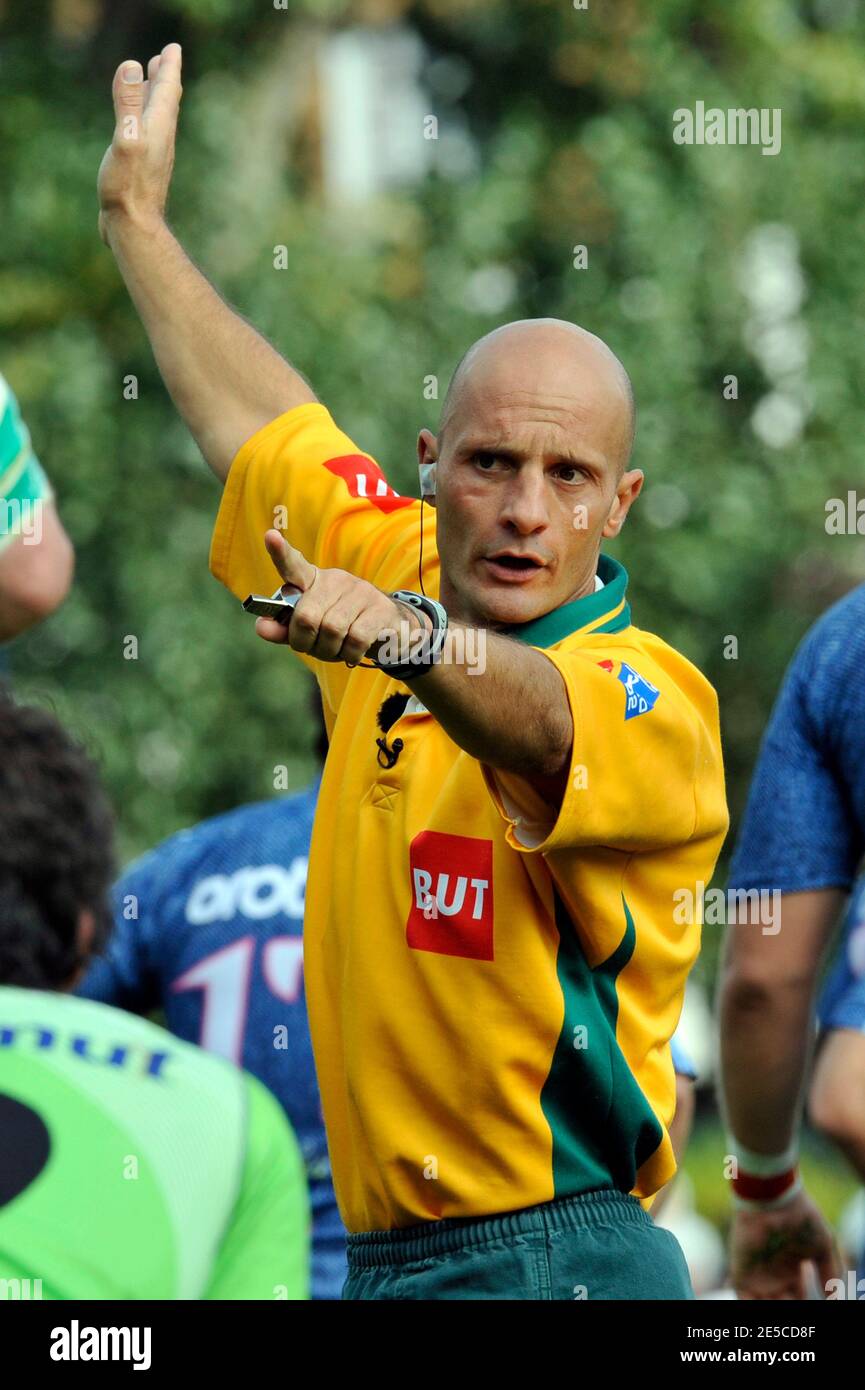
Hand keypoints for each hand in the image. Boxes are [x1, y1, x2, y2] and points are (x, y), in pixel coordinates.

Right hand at [97, 43, 182, 243]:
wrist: (133, 229)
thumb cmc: (127, 188)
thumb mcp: (125, 140)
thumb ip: (128, 104)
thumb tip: (132, 65)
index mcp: (157, 128)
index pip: (167, 89)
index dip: (169, 67)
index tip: (173, 48)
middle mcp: (159, 140)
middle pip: (165, 102)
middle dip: (164, 78)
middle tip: (164, 59)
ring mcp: (151, 156)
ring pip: (156, 120)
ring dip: (154, 98)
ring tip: (149, 84)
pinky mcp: (141, 170)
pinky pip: (145, 136)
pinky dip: (143, 121)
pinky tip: (136, 127)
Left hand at [254, 530, 421, 665]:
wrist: (389, 630)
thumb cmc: (342, 627)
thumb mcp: (311, 629)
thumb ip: (285, 628)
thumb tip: (261, 628)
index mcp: (314, 581)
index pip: (293, 565)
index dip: (280, 552)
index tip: (270, 536)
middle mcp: (336, 580)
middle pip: (306, 616)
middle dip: (305, 643)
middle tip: (313, 649)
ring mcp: (360, 591)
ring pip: (332, 629)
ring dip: (329, 651)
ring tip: (335, 652)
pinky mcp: (380, 609)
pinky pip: (356, 638)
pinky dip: (349, 654)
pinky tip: (351, 654)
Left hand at [729, 1188, 843, 1299]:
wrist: (773, 1200)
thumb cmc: (800, 1218)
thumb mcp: (822, 1246)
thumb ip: (829, 1272)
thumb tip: (834, 1298)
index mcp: (790, 1269)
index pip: (798, 1297)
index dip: (805, 1304)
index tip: (819, 1306)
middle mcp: (773, 1274)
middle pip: (782, 1302)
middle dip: (791, 1308)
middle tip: (799, 1306)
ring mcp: (757, 1274)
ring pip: (765, 1304)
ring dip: (774, 1308)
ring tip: (788, 1307)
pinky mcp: (741, 1273)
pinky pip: (745, 1300)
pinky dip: (754, 1307)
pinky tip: (770, 1304)